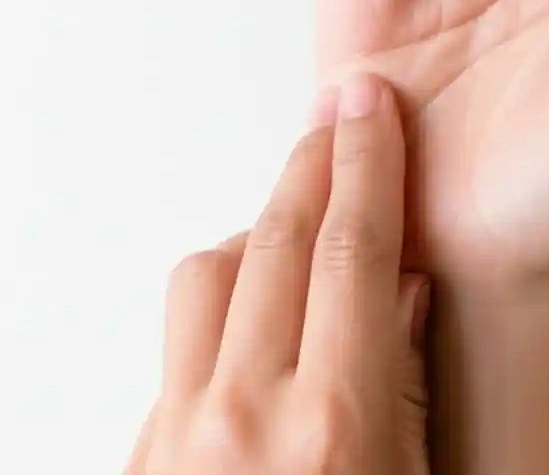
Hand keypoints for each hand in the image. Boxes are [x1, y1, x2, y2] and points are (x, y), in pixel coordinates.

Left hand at [127, 76, 429, 474]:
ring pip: (205, 274)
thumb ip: (406, 393)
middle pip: (276, 241)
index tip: (371, 108)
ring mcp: (178, 432)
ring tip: (301, 229)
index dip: (367, 165)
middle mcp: (245, 416)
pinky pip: (177, 343)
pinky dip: (224, 309)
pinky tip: (262, 322)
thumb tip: (401, 291)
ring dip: (256, 233)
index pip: (354, 253)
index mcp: (333, 426)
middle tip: (339, 116)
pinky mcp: (141, 451)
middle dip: (314, 163)